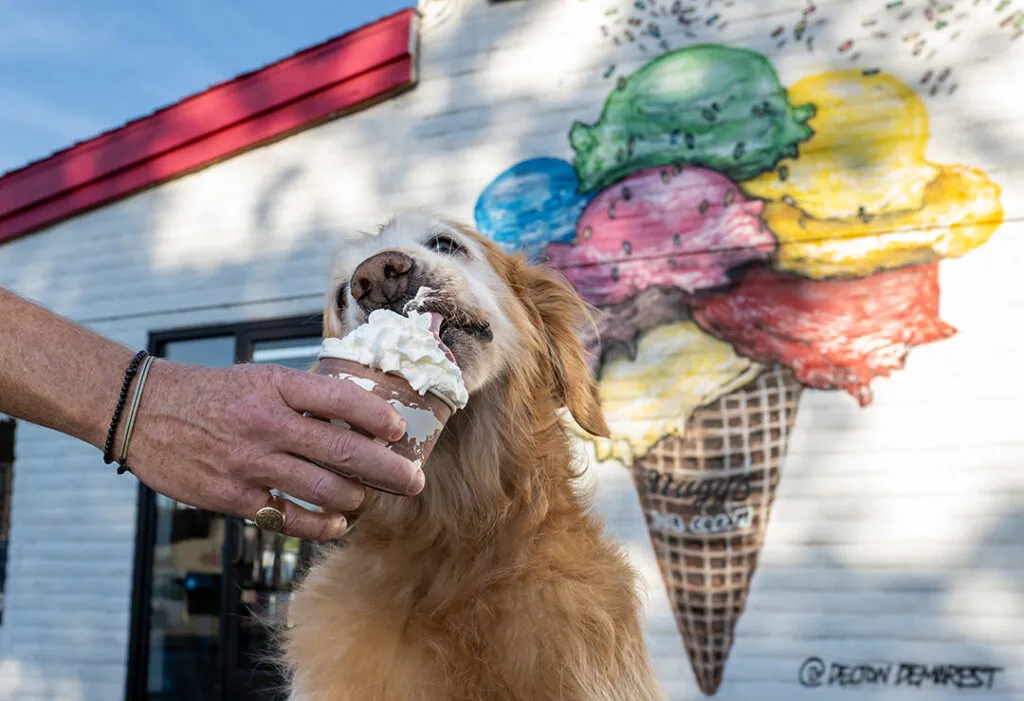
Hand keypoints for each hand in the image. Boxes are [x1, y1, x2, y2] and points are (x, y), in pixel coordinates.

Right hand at [125, 359, 421, 538]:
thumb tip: (356, 417)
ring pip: (323, 488)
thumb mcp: (259, 379)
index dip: (378, 417)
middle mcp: (267, 423)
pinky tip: (337, 523)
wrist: (143, 411)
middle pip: (343, 450)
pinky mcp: (233, 496)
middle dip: (387, 469)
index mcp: (276, 386)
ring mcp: (251, 462)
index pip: (341, 399)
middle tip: (414, 482)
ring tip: (367, 499)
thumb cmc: (212, 394)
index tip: (400, 430)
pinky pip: (289, 517)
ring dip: (355, 497)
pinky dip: (320, 523)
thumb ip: (303, 398)